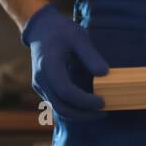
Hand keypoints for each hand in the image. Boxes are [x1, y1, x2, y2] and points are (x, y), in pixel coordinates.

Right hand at [22, 4, 108, 121]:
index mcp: (49, 66)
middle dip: (83, 114)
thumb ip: (91, 55)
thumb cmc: (62, 31)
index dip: (85, 101)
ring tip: (100, 111)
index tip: (103, 102)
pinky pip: (58, 105)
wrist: (41, 30)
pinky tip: (89, 106)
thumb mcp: (79, 37)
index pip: (66, 91)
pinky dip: (73, 109)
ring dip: (79, 115)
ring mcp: (40, 86)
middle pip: (61, 107)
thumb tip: (104, 74)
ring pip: (58, 110)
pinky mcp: (44, 89)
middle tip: (105, 112)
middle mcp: (41, 80)